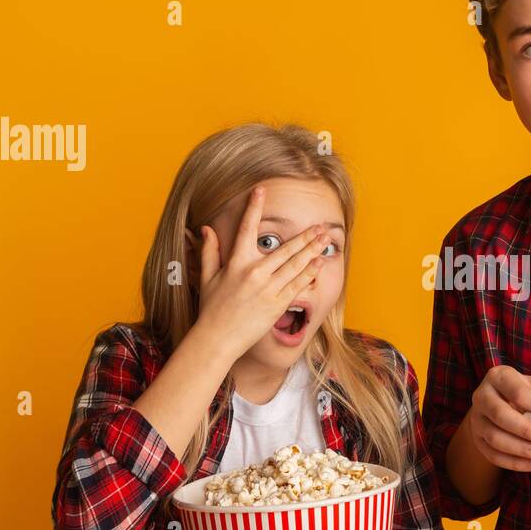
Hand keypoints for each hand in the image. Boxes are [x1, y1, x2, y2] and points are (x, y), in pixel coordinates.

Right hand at [191, 184, 328, 362]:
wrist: (218, 339)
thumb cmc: (211, 309)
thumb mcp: (208, 277)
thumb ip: (209, 251)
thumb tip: (206, 229)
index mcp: (237, 263)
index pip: (246, 228)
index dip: (254, 207)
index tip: (261, 190)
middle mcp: (255, 273)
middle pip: (285, 248)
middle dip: (304, 235)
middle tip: (319, 225)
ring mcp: (268, 289)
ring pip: (296, 264)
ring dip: (312, 250)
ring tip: (325, 239)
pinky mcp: (278, 304)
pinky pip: (298, 285)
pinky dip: (310, 272)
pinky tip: (319, 262)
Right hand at [465, 366, 530, 471]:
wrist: (494, 402)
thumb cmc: (520, 391)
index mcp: (498, 377)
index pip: (519, 393)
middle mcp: (481, 396)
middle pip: (502, 416)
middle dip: (529, 431)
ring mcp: (476, 419)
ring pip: (495, 438)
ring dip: (523, 450)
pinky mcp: (476, 440)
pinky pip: (493, 455)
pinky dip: (515, 463)